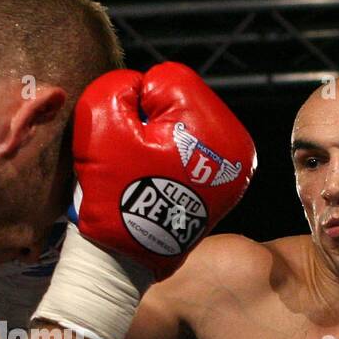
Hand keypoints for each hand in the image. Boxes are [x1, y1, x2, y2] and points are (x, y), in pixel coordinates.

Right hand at [71, 62, 256, 280]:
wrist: (126, 258)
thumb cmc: (114, 192)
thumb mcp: (101, 125)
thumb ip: (115, 87)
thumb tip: (137, 88)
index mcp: (215, 126)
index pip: (165, 80)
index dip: (134, 103)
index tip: (127, 140)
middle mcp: (237, 146)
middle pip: (181, 102)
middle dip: (152, 121)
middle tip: (135, 159)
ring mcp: (235, 169)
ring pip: (187, 126)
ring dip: (162, 139)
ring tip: (147, 172)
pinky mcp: (226, 186)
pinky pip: (194, 152)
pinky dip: (173, 159)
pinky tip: (159, 182)